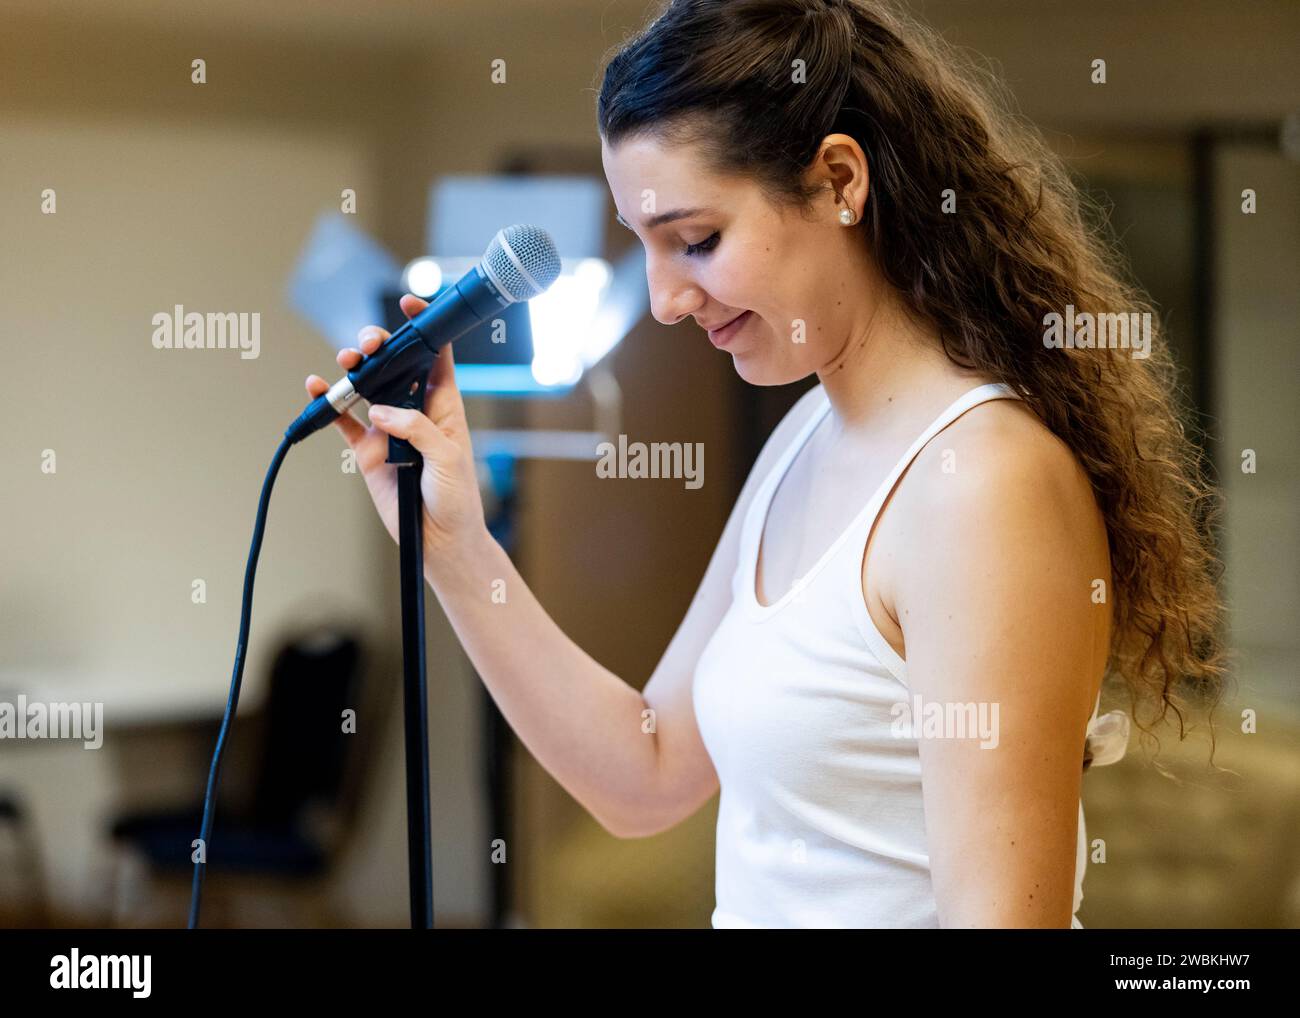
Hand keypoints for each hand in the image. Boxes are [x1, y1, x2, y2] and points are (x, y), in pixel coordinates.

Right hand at [304, 293, 486, 555]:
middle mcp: (413, 410)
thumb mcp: (448, 458)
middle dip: (380, 346)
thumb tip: (382, 413)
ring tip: (346, 363)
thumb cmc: (457, 497)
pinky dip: (328, 403)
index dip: (425, 327)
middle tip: (369, 346)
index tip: (411, 304)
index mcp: (443, 405)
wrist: (438, 539)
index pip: (436, 356)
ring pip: (366, 386)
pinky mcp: (367, 449)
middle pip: (394, 364)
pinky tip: (317, 387)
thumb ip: (417, 429)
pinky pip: (343, 420)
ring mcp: (388, 427)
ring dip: (353, 369)